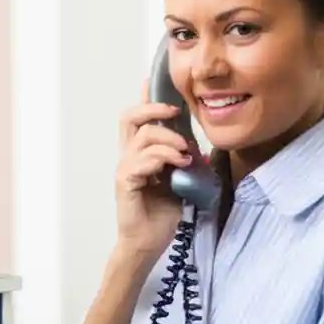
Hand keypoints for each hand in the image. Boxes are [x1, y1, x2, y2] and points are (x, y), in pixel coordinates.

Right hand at [114, 79, 191, 257]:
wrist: (149, 242)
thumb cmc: (163, 214)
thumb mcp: (181, 181)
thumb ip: (184, 162)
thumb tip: (198, 148)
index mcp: (141, 154)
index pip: (138, 118)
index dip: (145, 98)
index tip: (154, 80)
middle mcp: (129, 157)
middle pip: (130, 117)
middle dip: (153, 107)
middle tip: (175, 112)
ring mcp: (126, 169)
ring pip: (142, 136)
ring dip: (169, 140)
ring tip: (186, 153)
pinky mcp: (125, 183)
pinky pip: (141, 160)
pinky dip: (163, 158)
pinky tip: (180, 165)